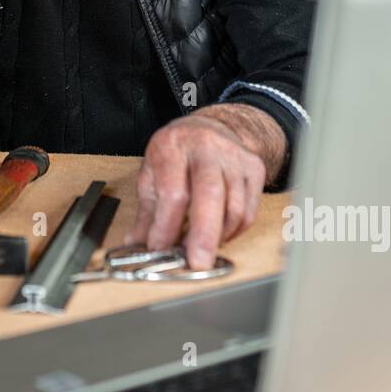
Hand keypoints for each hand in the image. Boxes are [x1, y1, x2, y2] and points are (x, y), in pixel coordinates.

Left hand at [127, 106, 285, 269]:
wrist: (208, 128)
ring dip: (217, 237)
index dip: (167, 226)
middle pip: (210, 194)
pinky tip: (219, 234)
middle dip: (204, 234)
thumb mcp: (151, 175)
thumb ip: (147, 214)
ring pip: (234, 207)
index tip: (160, 250)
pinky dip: (234, 231)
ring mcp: (234, 156)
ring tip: (200, 248)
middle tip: (197, 263)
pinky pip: (249, 211)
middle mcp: (207, 147)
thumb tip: (136, 246)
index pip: (173, 192)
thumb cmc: (176, 154)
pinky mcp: (254, 168)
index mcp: (173, 147)